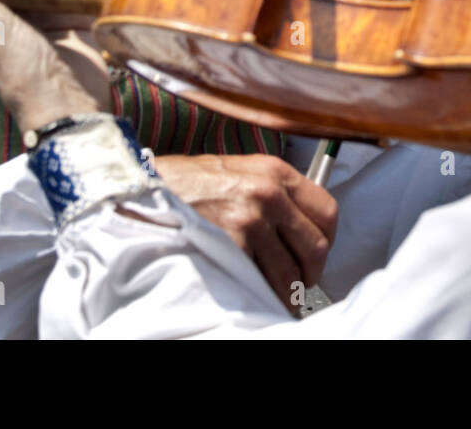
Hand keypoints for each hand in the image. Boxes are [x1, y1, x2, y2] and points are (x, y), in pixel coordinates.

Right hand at [154, 154, 338, 307]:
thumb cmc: (187, 183)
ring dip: (287, 291)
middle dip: (310, 272)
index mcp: (275, 171)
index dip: (327, 240)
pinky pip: (260, 283)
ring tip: (277, 298)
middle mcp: (268, 193)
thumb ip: (273, 192)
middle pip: (315, 246)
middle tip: (299, 283)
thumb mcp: (239, 171)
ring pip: (290, 272)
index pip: (327, 211)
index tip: (316, 254)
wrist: (143, 189)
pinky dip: (261, 297)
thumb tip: (299, 225)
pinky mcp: (230, 245)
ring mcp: (250, 221)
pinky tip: (254, 298)